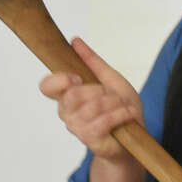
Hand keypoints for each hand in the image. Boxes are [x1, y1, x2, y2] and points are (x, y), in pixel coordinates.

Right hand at [40, 37, 146, 181]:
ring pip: (92, 106)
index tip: (76, 78)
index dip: (58, 80)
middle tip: (112, 96)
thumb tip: (75, 41)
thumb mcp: (111, 80)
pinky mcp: (90, 140)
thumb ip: (93, 62)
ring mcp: (77, 128)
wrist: (134, 138)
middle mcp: (68, 112)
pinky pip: (103, 121)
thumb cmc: (120, 110)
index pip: (47, 86)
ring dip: (114, 103)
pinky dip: (120, 114)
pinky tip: (127, 115)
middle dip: (100, 90)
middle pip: (73, 94)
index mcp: (68, 95)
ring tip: (122, 107)